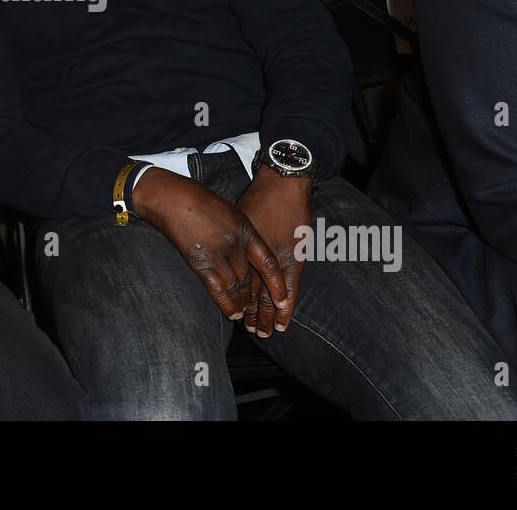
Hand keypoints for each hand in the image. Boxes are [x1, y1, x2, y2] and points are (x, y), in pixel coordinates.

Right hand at [131, 167, 286, 319]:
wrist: (174, 198)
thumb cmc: (202, 202)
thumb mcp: (231, 213)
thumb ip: (243, 235)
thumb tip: (250, 256)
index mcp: (246, 229)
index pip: (268, 264)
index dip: (277, 286)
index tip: (282, 302)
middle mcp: (235, 244)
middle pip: (251, 279)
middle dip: (256, 299)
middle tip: (260, 313)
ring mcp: (217, 254)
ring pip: (236, 287)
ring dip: (242, 303)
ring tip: (245, 314)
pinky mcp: (200, 262)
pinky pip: (217, 289)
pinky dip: (226, 304)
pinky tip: (232, 313)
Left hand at [236, 169, 311, 336]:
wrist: (282, 184)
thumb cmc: (257, 197)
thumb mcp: (237, 220)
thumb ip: (232, 242)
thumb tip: (222, 255)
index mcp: (240, 252)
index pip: (235, 283)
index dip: (234, 301)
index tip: (233, 314)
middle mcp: (255, 259)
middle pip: (249, 294)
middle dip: (249, 313)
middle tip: (248, 329)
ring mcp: (276, 260)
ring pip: (268, 297)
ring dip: (265, 316)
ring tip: (262, 332)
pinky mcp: (294, 258)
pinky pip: (289, 291)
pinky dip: (285, 308)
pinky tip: (282, 324)